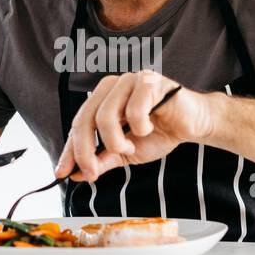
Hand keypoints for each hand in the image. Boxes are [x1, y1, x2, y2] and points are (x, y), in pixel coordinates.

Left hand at [55, 70, 213, 182]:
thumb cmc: (160, 132)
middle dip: (85, 151)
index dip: (69, 150)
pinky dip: (141, 127)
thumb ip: (102, 159)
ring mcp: (130, 80)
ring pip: (106, 116)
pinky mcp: (149, 82)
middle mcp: (112, 86)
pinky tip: (150, 127)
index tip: (62, 173)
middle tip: (93, 172)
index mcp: (102, 98)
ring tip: (131, 146)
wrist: (192, 125)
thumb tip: (76, 173)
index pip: (78, 124)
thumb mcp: (125, 152)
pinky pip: (134, 110)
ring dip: (117, 141)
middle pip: (85, 120)